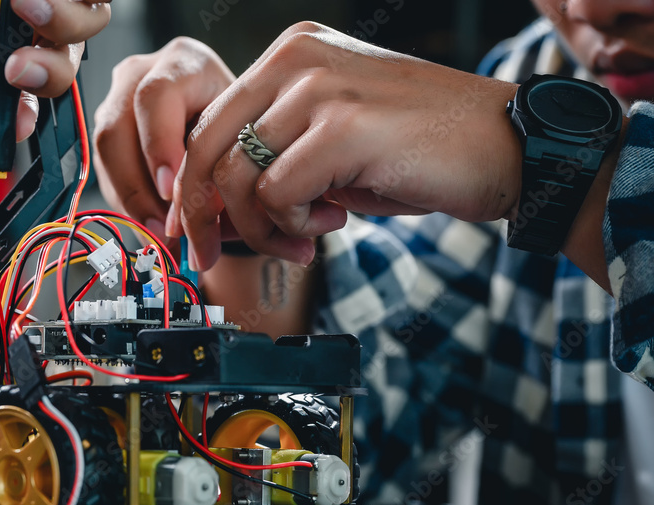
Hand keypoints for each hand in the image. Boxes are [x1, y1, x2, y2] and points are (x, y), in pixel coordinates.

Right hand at [0, 0, 110, 149]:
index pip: (8, 84)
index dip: (19, 109)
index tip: (18, 126)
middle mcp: (9, 5)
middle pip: (55, 64)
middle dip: (45, 75)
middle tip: (18, 67)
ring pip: (81, 29)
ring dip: (60, 28)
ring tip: (24, 2)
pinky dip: (70, 1)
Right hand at [93, 37, 234, 239]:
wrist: (234, 128)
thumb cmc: (243, 133)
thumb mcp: (239, 144)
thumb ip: (217, 175)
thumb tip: (186, 225)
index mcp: (184, 63)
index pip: (155, 98)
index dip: (159, 148)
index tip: (173, 192)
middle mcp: (142, 73)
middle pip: (116, 128)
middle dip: (138, 186)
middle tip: (164, 226)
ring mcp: (118, 100)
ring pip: (105, 154)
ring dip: (131, 201)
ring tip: (161, 233)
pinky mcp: (109, 131)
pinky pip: (105, 171)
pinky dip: (128, 203)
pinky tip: (153, 224)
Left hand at [174, 22, 520, 269]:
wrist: (507, 147)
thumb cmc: (421, 152)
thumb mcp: (332, 142)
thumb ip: (276, 157)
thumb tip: (217, 208)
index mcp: (290, 54)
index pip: (207, 125)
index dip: (192, 188)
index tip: (197, 232)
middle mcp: (297, 59)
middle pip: (206, 150)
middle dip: (202, 216)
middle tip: (213, 254)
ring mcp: (319, 88)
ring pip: (238, 178)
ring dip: (260, 229)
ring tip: (301, 241)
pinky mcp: (343, 126)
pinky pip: (278, 194)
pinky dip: (293, 226)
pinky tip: (330, 225)